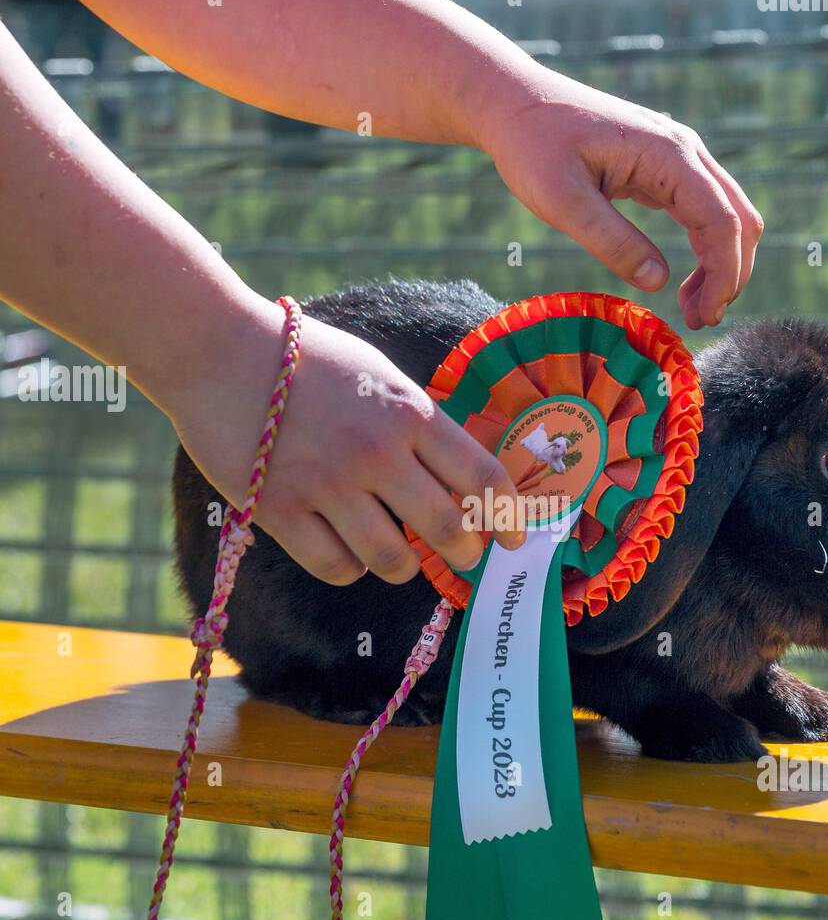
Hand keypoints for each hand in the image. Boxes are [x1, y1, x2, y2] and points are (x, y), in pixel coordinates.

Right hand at [170, 302, 524, 585]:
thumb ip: (418, 422)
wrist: (219, 352)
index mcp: (408, 412)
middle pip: (447, 529)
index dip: (509, 515)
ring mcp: (327, 484)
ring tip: (401, 555)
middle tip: (465, 555)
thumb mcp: (377, 376)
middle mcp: (376, 452)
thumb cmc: (305, 360)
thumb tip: (461, 476)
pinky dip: (352, 568)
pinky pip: (337, 567)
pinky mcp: (280, 510)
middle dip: (467, 552)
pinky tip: (349, 549)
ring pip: (394, 560)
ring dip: (406, 565)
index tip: (516, 536)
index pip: (482, 477)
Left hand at [482, 69, 763, 330]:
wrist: (516, 104)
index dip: (723, 274)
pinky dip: (704, 251)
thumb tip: (658, 282)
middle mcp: (684, 150)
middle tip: (702, 321)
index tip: (705, 317)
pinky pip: (703, 213)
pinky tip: (683, 284)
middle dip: (730, 275)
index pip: (722, 220)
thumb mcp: (562, 201)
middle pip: (737, 219)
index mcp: (667, 154)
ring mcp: (677, 157)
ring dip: (721, 266)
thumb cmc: (533, 147)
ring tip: (694, 310)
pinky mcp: (663, 169)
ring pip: (726, 216)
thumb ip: (611, 241)